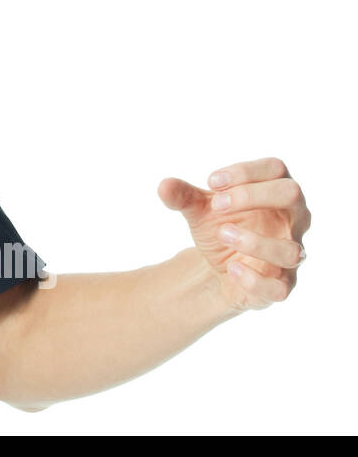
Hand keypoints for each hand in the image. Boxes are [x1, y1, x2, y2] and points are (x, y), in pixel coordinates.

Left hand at [157, 156, 309, 312]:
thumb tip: (164, 185)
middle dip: (251, 195)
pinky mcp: (282, 285)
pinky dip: (253, 279)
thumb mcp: (201, 210)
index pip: (275, 168)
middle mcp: (292, 221)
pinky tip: (230, 268)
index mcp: (275, 192)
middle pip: (291, 194)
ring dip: (253, 241)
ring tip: (222, 234)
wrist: (222, 267)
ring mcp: (291, 253)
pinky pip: (280, 288)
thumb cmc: (223, 226)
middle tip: (217, 206)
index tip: (211, 182)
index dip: (244, 171)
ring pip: (292, 249)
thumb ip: (184, 196)